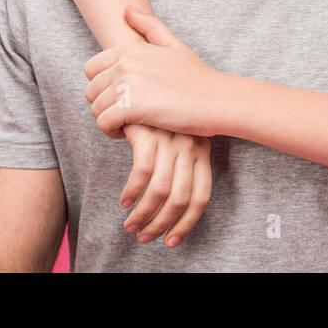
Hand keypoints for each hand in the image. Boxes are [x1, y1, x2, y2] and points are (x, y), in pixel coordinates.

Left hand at [84, 5, 223, 137]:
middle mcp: (125, 63)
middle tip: (126, 113)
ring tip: (129, 124)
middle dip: (104, 104)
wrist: (217, 99)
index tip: (121, 96)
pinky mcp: (131, 107)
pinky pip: (104, 123)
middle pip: (91, 90)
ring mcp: (127, 84)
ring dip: (109, 120)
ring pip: (96, 108)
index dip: (102, 86)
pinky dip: (113, 132)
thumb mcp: (174, 45)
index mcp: (131, 49)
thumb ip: (149, 26)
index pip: (91, 68)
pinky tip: (130, 133)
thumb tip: (127, 8)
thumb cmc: (198, 76)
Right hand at [120, 123, 212, 247]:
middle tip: (145, 238)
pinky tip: (124, 202)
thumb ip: (181, 170)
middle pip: (180, 198)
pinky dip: (132, 192)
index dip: (187, 223)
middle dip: (162, 224)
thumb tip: (171, 212)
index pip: (201, 197)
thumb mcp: (180, 141)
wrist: (147, 85)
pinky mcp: (149, 134)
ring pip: (160, 191)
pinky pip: (142, 173)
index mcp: (203, 152)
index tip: (172, 241)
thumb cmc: (162, 120)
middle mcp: (190, 147)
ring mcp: (170, 140)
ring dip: (143, 215)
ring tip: (131, 227)